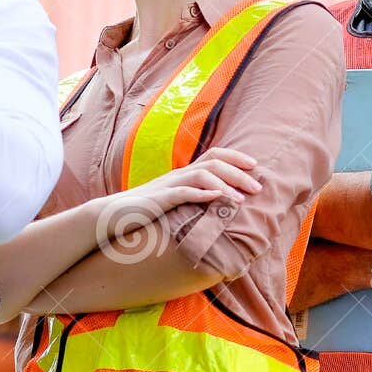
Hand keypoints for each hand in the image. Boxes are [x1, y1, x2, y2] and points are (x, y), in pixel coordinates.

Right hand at [103, 147, 263, 230]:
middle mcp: (178, 175)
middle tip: (258, 187)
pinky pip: (182, 193)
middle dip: (238, 173)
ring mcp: (168, 185)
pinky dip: (201, 194)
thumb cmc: (145, 211)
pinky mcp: (159, 200)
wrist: (113, 215)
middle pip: (213, 163)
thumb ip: (193, 197)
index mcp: (183, 174)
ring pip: (201, 175)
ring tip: (242, 199)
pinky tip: (216, 198)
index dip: (235, 157)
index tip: (255, 166)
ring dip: (225, 184)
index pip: (214, 156)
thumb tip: (217, 202)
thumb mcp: (173, 202)